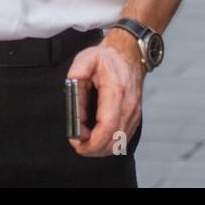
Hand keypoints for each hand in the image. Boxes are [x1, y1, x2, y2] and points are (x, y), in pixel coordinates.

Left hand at [66, 31, 143, 157]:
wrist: (128, 55)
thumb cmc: (108, 58)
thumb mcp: (86, 59)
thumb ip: (76, 74)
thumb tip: (71, 94)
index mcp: (116, 91)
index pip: (107, 126)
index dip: (91, 140)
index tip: (76, 141)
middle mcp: (128, 106)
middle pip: (113, 141)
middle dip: (92, 149)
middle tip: (76, 142)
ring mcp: (133, 114)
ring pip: (119, 144)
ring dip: (100, 148)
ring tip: (84, 139)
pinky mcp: (133, 118)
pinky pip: (122, 139)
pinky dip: (107, 143)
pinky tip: (95, 136)